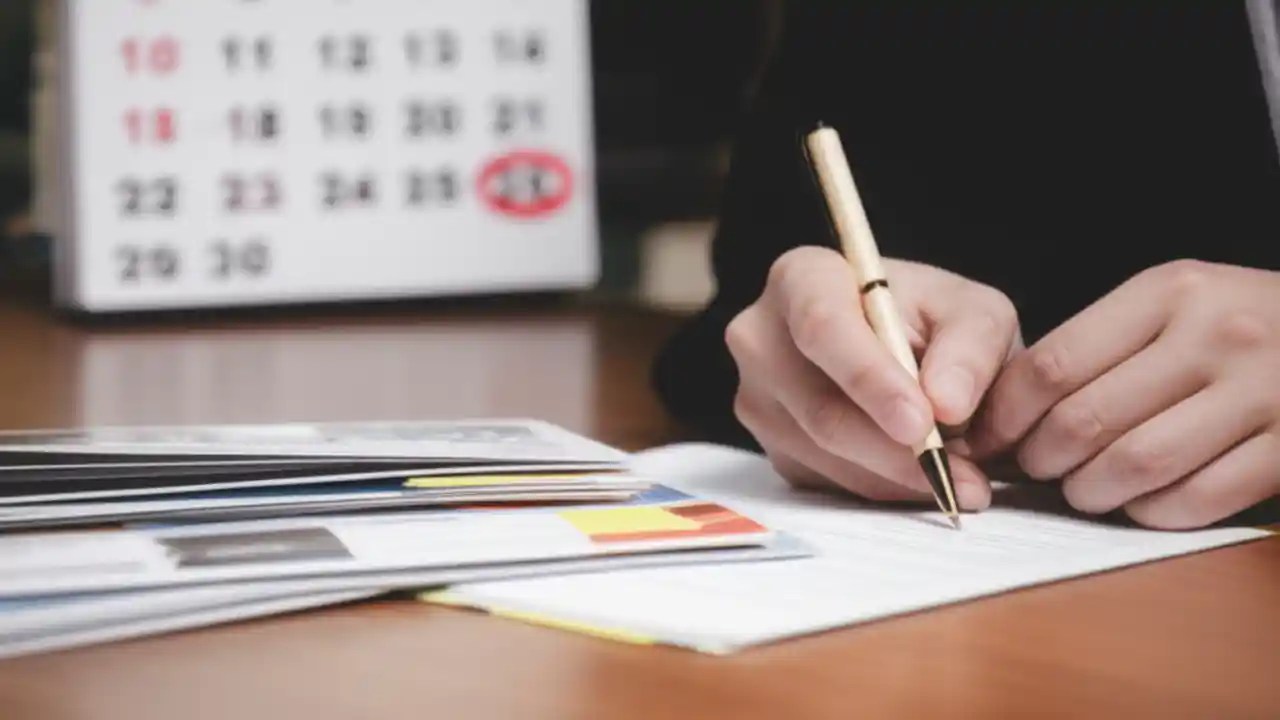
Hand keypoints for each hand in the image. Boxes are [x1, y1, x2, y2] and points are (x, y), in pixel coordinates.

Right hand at [726, 247, 1020, 508]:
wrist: (902, 347)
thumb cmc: (931, 319)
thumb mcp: (973, 312)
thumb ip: (970, 348)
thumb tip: (946, 405)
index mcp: (801, 278)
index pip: (821, 327)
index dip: (869, 379)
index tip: (922, 422)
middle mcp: (761, 338)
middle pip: (821, 409)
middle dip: (897, 452)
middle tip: (964, 479)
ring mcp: (758, 399)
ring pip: (827, 456)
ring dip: (899, 478)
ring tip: (963, 480)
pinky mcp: (772, 448)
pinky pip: (827, 482)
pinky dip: (884, 489)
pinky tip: (922, 476)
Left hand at [971, 260, 1279, 528]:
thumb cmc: (1241, 322)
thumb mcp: (1175, 302)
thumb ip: (1101, 345)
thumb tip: (1005, 409)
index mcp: (1169, 292)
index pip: (1052, 364)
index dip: (1005, 415)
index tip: (984, 437)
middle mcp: (1215, 335)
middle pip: (1085, 421)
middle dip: (1040, 460)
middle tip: (1031, 470)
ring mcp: (1261, 391)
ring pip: (1136, 465)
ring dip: (1090, 491)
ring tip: (1082, 488)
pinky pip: (1197, 498)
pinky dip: (1152, 511)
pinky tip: (1141, 503)